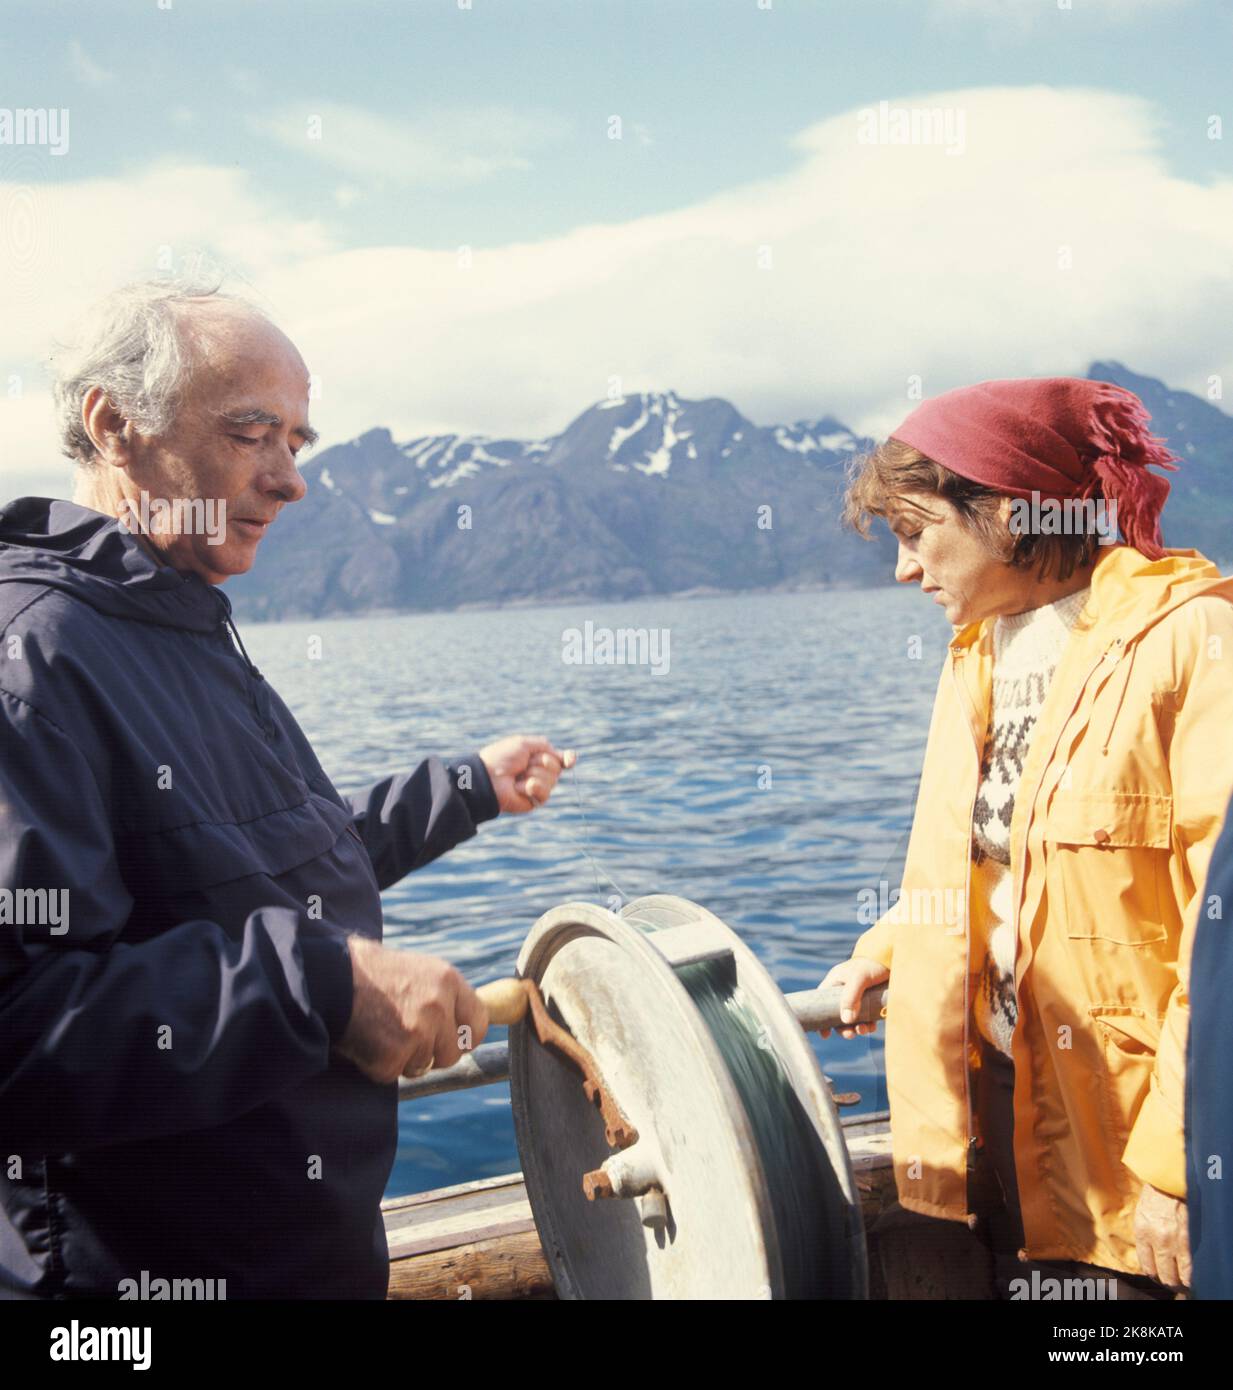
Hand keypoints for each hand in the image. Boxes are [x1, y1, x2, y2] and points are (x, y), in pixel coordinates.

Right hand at [336, 937, 488, 1084]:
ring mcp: (418, 1032)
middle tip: (407, 1037)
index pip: (479, 1022)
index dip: (467, 1036)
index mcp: (448, 981)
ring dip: (403, 1058)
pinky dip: (379, 1065)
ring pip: (423, 1065)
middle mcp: (439, 1006)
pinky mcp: (394, 1055)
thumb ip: (444, 996)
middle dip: (433, 1053)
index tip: (456, 1041)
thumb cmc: (371, 974)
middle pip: (453, 1053)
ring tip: (382, 1031)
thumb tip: (469, 1026)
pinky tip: (368, 1040)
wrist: (330, 977)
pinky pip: (394, 1074)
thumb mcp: (418, 971)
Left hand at [479, 735, 575, 813]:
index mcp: (537, 758)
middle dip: (541, 762)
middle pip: (557, 768)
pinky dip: (532, 787)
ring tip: (517, 777)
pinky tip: (519, 787)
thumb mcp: (524, 744)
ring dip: (534, 774)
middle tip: (523, 764)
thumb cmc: (502, 758)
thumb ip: (545, 746)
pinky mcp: (534, 801)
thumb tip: (568, 757)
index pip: (560, 759)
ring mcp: (538, 787)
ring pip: (552, 780)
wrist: (488, 777)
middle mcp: (539, 772)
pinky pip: (545, 793)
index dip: (568, 759)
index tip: (570, 759)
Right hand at [816, 956, 888, 1038]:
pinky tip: (872, 1027)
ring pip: (852, 1019)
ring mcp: (858, 997)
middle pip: (838, 1015)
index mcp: (836, 982)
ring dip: (856, 1028)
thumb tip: (845, 1021)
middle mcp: (845, 991)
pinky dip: (867, 1025)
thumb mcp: (859, 978)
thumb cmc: (872, 964)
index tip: (824, 1034)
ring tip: (864, 1030)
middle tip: (850, 1034)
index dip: (821, 1019)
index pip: (822, 1003)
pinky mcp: (871, 1002)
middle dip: (843, 1027)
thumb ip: (850, 998)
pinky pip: (866, 1018)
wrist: (894, 957)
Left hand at [1133, 1181, 1190, 1289]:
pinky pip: (1192, 1268)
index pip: (1147, 1266)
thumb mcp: (1143, 1214)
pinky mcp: (1191, 1239)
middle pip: (1164, 1275)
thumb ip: (1147, 1236)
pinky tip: (1194, 1274)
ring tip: (1186, 1280)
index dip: (1156, 1275)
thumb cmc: (1157, 1194)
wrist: (1171, 1178)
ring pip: (1179, 1277)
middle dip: (1170, 1281)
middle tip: (1175, 1281)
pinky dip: (1193, 1275)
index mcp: (1143, 1232)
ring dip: (1183, 1282)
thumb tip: (1153, 1257)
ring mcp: (1175, 1241)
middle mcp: (1158, 1240)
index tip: (1161, 1276)